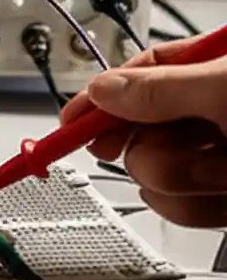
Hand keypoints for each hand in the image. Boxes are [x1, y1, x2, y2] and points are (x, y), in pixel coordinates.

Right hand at [62, 32, 226, 227]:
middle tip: (174, 145)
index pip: (144, 73)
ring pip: (156, 176)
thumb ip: (162, 89)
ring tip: (224, 171)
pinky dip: (198, 207)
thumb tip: (102, 90)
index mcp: (215, 69)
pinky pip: (183, 210)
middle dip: (151, 149)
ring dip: (182, 180)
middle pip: (140, 130)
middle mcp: (215, 112)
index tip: (68, 123)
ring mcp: (221, 156)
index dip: (101, 98)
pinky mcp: (223, 198)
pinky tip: (226, 193)